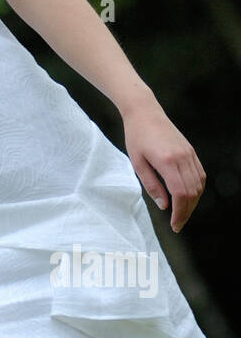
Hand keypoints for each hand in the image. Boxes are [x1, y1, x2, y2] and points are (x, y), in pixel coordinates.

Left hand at [122, 103, 205, 232]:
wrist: (145, 112)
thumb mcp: (137, 163)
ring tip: (181, 213)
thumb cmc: (136, 137)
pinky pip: (200, 175)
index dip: (179, 213)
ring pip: (199, 185)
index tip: (174, 225)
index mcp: (167, 161)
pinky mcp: (191, 151)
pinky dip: (197, 189)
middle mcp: (182, 157)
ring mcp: (189, 153)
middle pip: (192, 192)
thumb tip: (165, 206)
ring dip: (193, 202)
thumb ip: (152, 185)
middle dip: (186, 212)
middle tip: (177, 225)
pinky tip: (188, 197)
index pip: (180, 194)